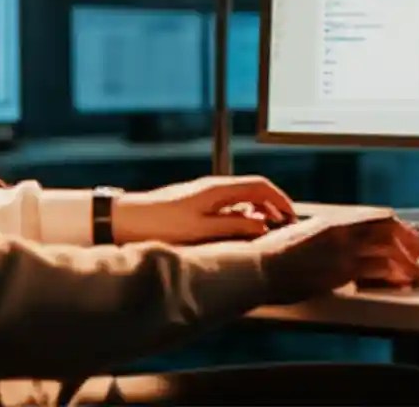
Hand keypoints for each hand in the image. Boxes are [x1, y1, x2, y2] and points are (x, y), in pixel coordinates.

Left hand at [111, 175, 296, 244]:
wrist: (126, 219)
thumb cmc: (161, 223)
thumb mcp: (201, 229)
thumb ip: (234, 227)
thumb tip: (262, 226)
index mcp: (218, 189)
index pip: (261, 186)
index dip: (281, 200)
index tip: (292, 217)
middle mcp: (214, 187)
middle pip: (254, 190)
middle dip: (273, 206)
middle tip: (285, 226)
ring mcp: (205, 195)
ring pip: (242, 199)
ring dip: (258, 212)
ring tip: (267, 232)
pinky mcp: (197, 204)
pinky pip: (229, 206)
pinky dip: (242, 216)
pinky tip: (241, 232)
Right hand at [256, 215, 418, 303]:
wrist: (259, 268)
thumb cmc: (274, 252)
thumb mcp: (304, 231)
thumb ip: (327, 233)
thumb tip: (339, 236)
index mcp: (336, 222)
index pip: (379, 217)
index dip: (399, 227)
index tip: (406, 236)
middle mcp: (343, 234)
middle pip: (390, 232)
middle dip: (410, 243)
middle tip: (417, 254)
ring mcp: (342, 254)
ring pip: (388, 253)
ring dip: (405, 263)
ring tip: (412, 273)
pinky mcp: (339, 275)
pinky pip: (375, 273)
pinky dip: (390, 277)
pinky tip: (396, 283)